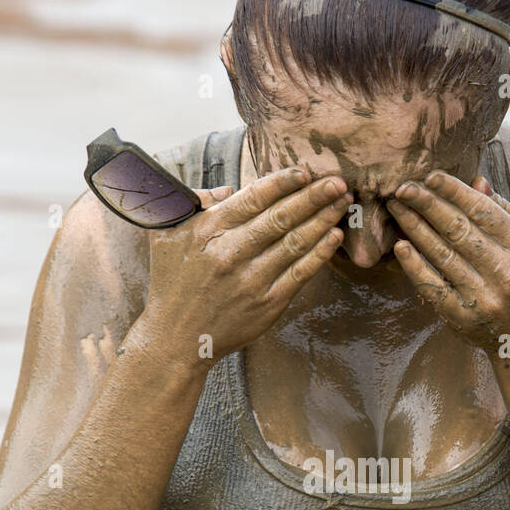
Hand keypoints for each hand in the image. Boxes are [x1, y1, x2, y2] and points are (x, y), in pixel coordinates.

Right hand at [139, 168, 350, 368]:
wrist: (177, 338)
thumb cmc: (173, 283)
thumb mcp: (166, 235)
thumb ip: (194, 204)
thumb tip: (228, 188)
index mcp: (209, 231)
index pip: (253, 197)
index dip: (282, 182)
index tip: (304, 171)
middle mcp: (232, 253)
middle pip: (281, 216)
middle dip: (314, 195)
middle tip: (338, 180)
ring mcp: (252, 280)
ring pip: (296, 242)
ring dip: (323, 219)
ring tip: (343, 202)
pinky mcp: (268, 304)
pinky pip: (301, 273)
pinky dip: (320, 253)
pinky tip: (335, 236)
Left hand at [386, 171, 509, 366]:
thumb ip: (503, 212)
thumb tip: (476, 181)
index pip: (482, 210)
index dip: (453, 191)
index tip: (429, 176)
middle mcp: (506, 270)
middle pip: (458, 229)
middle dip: (427, 204)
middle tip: (403, 187)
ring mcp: (484, 296)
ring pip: (442, 254)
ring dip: (415, 228)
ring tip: (397, 209)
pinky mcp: (464, 317)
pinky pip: (433, 286)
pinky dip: (414, 265)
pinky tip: (401, 246)